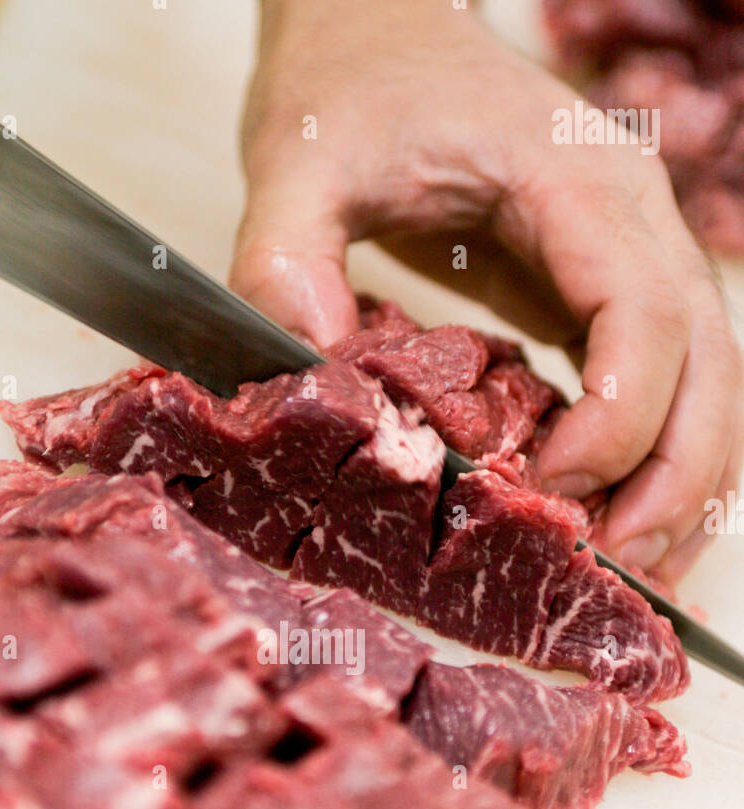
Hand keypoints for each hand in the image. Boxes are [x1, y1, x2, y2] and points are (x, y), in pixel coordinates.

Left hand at [230, 0, 742, 581]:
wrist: (377, 34)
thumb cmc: (354, 87)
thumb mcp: (302, 160)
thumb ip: (286, 255)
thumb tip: (301, 367)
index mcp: (577, 181)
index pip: (645, 312)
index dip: (620, 418)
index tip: (552, 489)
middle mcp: (632, 220)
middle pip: (710, 364)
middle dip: (675, 479)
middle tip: (616, 569)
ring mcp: (633, 258)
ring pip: (709, 386)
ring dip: (681, 485)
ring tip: (630, 574)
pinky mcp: (604, 296)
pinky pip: (665, 388)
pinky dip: (654, 461)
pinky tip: (616, 524)